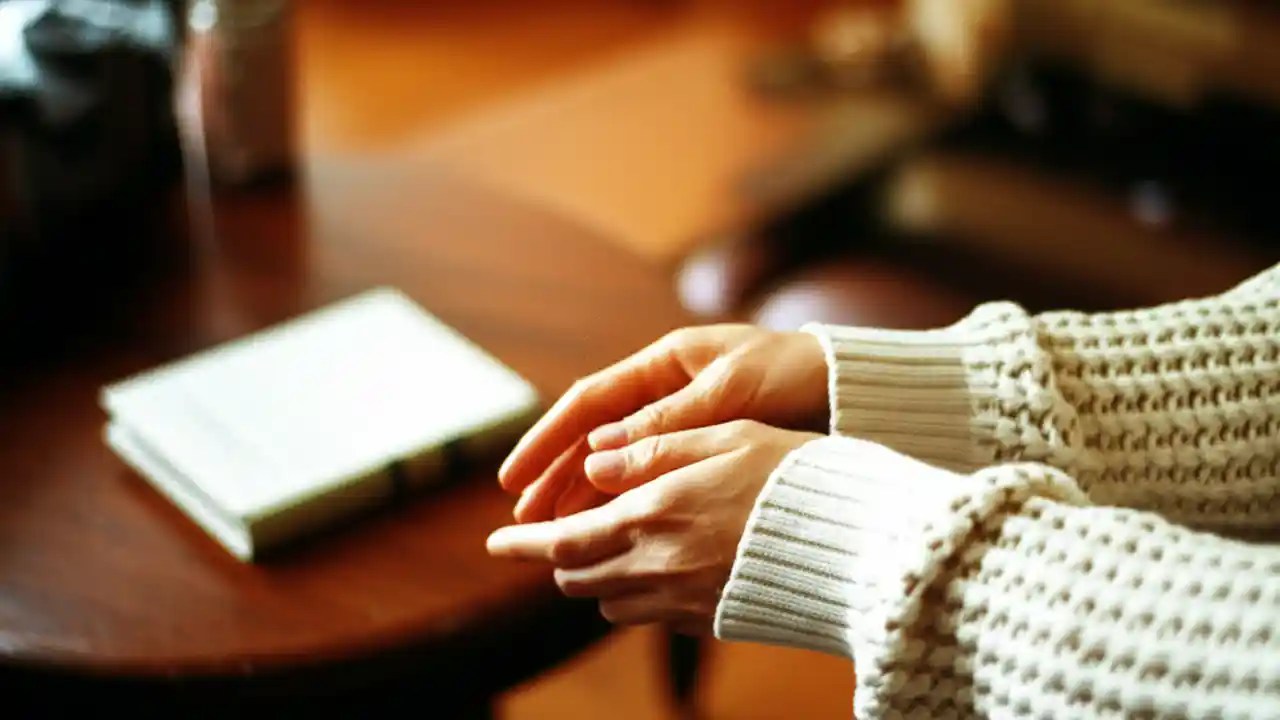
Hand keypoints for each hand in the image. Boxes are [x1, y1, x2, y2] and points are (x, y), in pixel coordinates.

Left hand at [487, 421, 819, 634]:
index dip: (522, 544)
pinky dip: (635, 596)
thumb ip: (653, 449)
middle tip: (550, 540)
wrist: (859, 543)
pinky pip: (652, 616)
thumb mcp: (722, 438)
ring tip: (604, 552)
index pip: (562, 541)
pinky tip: (657, 570)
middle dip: (556, 560)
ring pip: (610, 602)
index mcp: (654, 518)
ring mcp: (686, 601)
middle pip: (578, 579)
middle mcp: (659, 567)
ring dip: (595, 579)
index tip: (494, 541)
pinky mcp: (713, 619)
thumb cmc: (793, 476)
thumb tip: (595, 461)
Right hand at [498, 325, 827, 521]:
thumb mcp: (733, 394)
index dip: (547, 440)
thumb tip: (598, 450)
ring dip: (585, 497)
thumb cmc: (799, 377)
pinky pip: (652, 479)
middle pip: (595, 438)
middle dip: (558, 478)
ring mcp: (684, 423)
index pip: (588, 403)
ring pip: (620, 464)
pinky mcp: (706, 452)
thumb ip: (669, 421)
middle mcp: (666, 393)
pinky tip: (609, 534)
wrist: (856, 390)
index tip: (515, 479)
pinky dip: (626, 504)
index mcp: (666, 364)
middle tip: (526, 522)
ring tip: (555, 536)